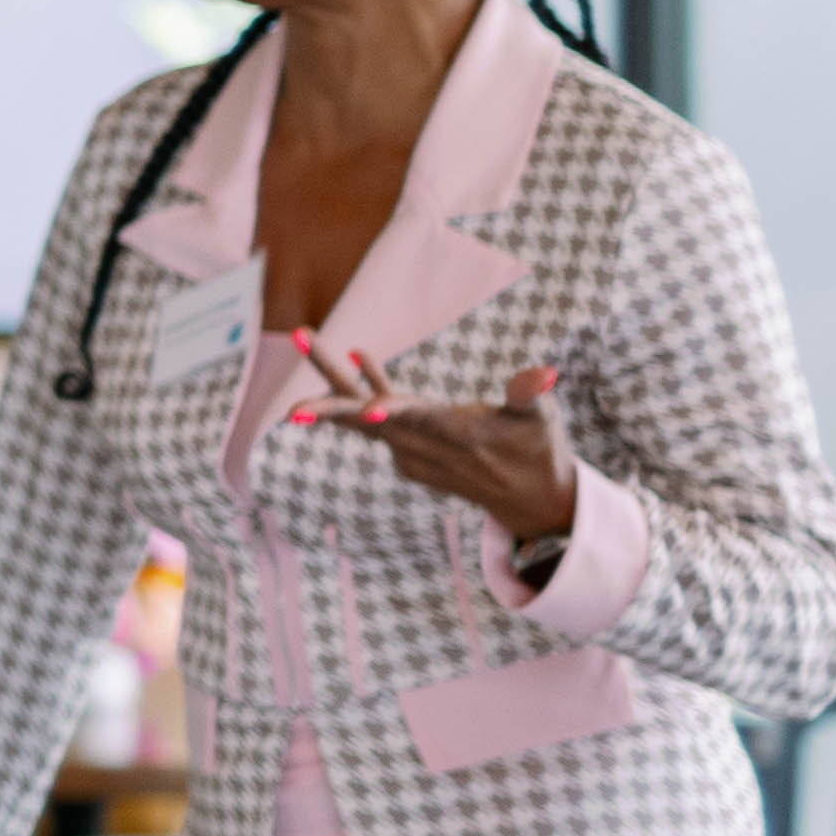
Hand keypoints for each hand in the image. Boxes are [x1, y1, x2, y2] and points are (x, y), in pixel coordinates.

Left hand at [287, 340, 576, 545]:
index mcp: (457, 436)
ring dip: (333, 380)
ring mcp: (413, 450)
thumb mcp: (542, 423)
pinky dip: (368, 387)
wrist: (529, 500)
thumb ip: (530, 396)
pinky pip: (379, 417)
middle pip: (370, 419)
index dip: (392, 411)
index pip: (418, 421)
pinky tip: (359, 354)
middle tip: (292, 409)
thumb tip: (543, 374)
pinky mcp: (411, 450)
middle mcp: (425, 446)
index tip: (368, 412)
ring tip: (302, 336)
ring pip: (364, 414)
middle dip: (331, 403)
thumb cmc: (539, 453)